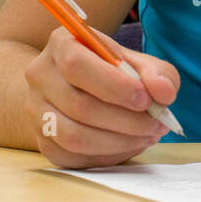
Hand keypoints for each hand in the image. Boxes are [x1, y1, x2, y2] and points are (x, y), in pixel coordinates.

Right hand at [24, 25, 179, 168]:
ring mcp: (36, 111)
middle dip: (126, 120)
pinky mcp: (43, 141)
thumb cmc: (110, 70)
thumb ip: (157, 72)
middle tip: (156, 123)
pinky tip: (129, 144)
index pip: (77, 65)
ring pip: (74, 136)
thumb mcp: (136, 62)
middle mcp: (41, 76)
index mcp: (61, 44)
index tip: (145, 99)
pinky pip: (74, 157)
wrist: (73, 85)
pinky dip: (108, 155)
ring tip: (148, 135)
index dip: (113, 85)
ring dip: (119, 141)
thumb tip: (163, 92)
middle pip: (78, 105)